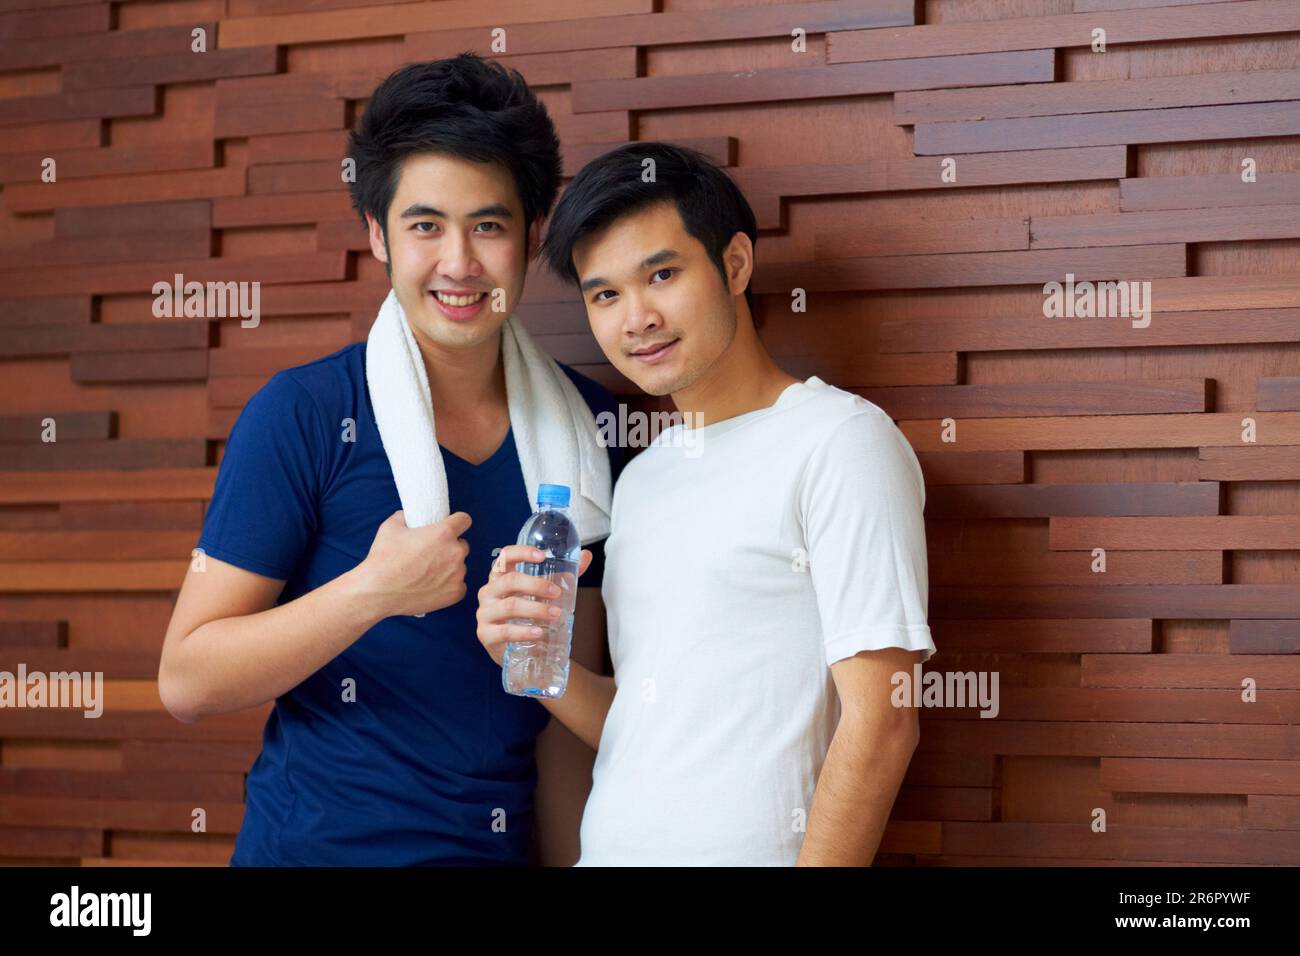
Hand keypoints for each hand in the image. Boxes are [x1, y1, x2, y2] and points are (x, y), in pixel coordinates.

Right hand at [357, 510, 471, 617]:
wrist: (377, 592)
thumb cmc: (384, 558)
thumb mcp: (391, 527)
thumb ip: (405, 516)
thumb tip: (409, 516)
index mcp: (444, 533)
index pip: (464, 520)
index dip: (457, 522)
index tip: (451, 527)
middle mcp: (455, 553)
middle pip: (462, 545)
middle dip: (450, 547)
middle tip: (432, 554)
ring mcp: (457, 575)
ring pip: (460, 566)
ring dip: (449, 567)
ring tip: (427, 573)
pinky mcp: (455, 593)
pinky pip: (459, 585)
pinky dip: (448, 585)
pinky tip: (432, 586)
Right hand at [475, 544, 592, 665]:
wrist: (524, 651)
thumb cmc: (531, 615)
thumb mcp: (545, 594)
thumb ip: (564, 576)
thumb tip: (586, 556)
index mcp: (501, 577)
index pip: (505, 557)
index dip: (521, 552)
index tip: (543, 556)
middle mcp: (489, 592)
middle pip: (510, 581)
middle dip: (536, 585)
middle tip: (557, 593)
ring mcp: (485, 613)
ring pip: (510, 606)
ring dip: (536, 609)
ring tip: (555, 615)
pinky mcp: (485, 634)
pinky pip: (505, 631)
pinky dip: (524, 632)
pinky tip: (539, 633)